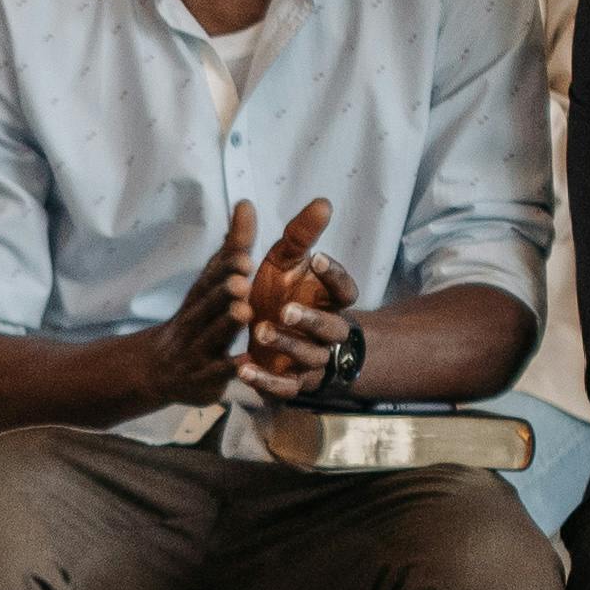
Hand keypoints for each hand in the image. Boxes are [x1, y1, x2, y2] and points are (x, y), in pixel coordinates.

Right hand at [120, 201, 262, 407]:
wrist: (157, 370)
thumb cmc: (193, 322)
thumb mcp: (209, 285)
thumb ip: (230, 250)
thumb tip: (245, 206)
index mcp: (199, 298)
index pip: (210, 278)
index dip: (226, 268)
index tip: (244, 255)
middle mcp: (195, 322)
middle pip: (207, 305)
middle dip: (222, 293)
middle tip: (241, 280)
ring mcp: (197, 350)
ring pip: (212, 337)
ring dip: (226, 325)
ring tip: (244, 313)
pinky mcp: (204, 379)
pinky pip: (218, 374)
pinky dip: (232, 369)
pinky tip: (249, 364)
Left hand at [238, 218, 360, 399]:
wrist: (266, 336)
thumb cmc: (281, 292)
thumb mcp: (285, 260)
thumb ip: (301, 235)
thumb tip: (323, 202)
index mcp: (330, 301)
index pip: (345, 290)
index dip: (333, 275)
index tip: (315, 258)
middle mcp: (327, 332)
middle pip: (332, 329)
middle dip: (310, 320)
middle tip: (285, 309)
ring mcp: (310, 360)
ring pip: (309, 357)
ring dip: (287, 344)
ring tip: (260, 329)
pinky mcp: (291, 383)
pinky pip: (285, 387)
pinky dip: (266, 380)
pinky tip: (243, 368)